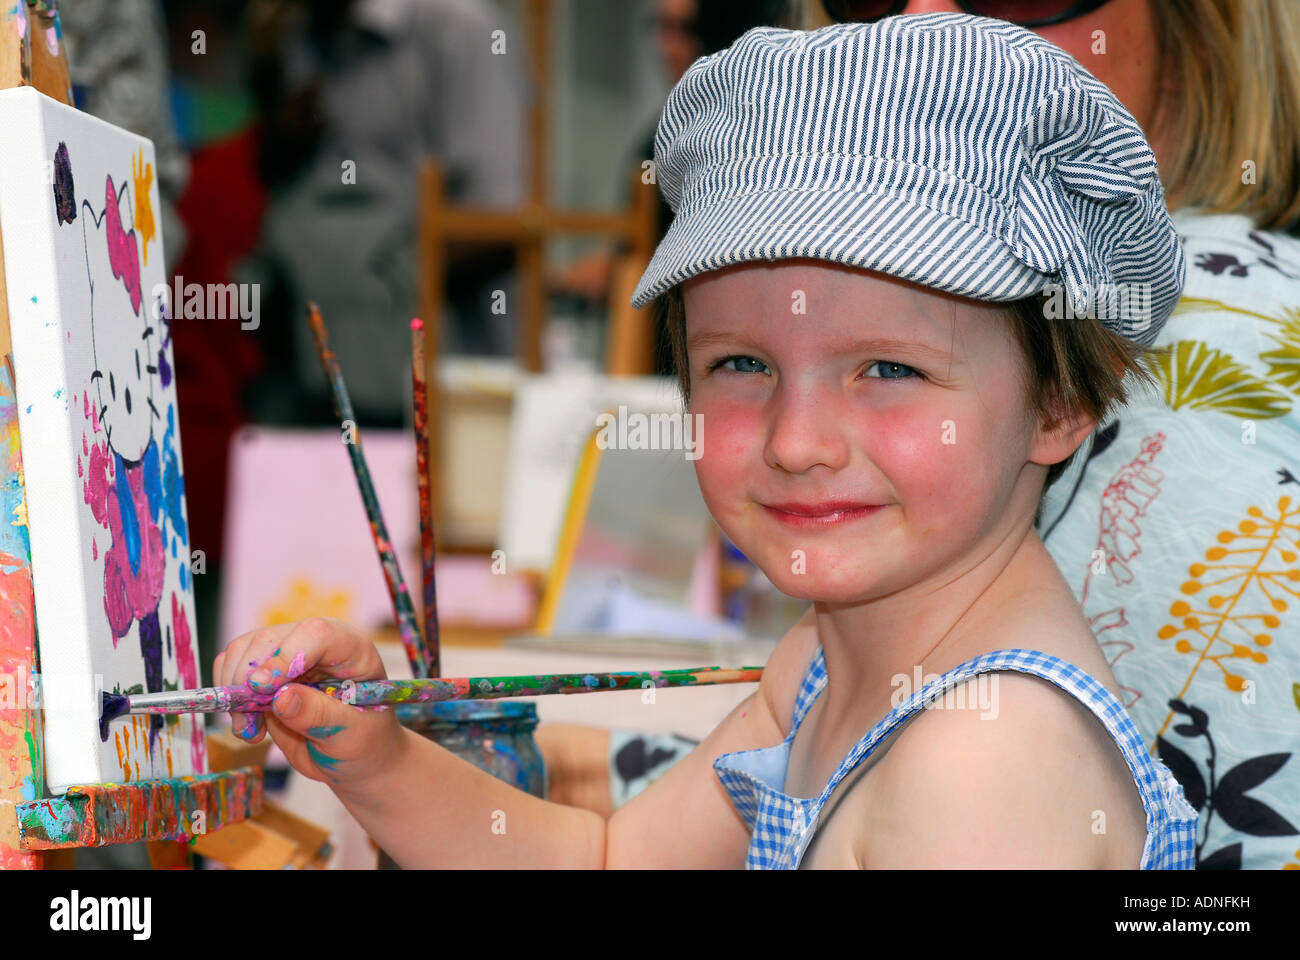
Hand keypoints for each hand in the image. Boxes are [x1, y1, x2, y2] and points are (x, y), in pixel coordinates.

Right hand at [213, 618, 407, 789]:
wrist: (353, 754)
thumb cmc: (363, 740)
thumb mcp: (351, 735)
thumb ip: (319, 716)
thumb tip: (281, 698)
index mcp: (350, 649)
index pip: (316, 633)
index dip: (285, 656)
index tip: (261, 689)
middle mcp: (315, 642)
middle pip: (269, 639)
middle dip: (248, 681)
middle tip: (251, 726)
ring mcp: (286, 652)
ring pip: (243, 651)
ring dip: (234, 692)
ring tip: (251, 730)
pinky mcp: (264, 670)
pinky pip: (232, 669)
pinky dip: (230, 698)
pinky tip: (248, 726)